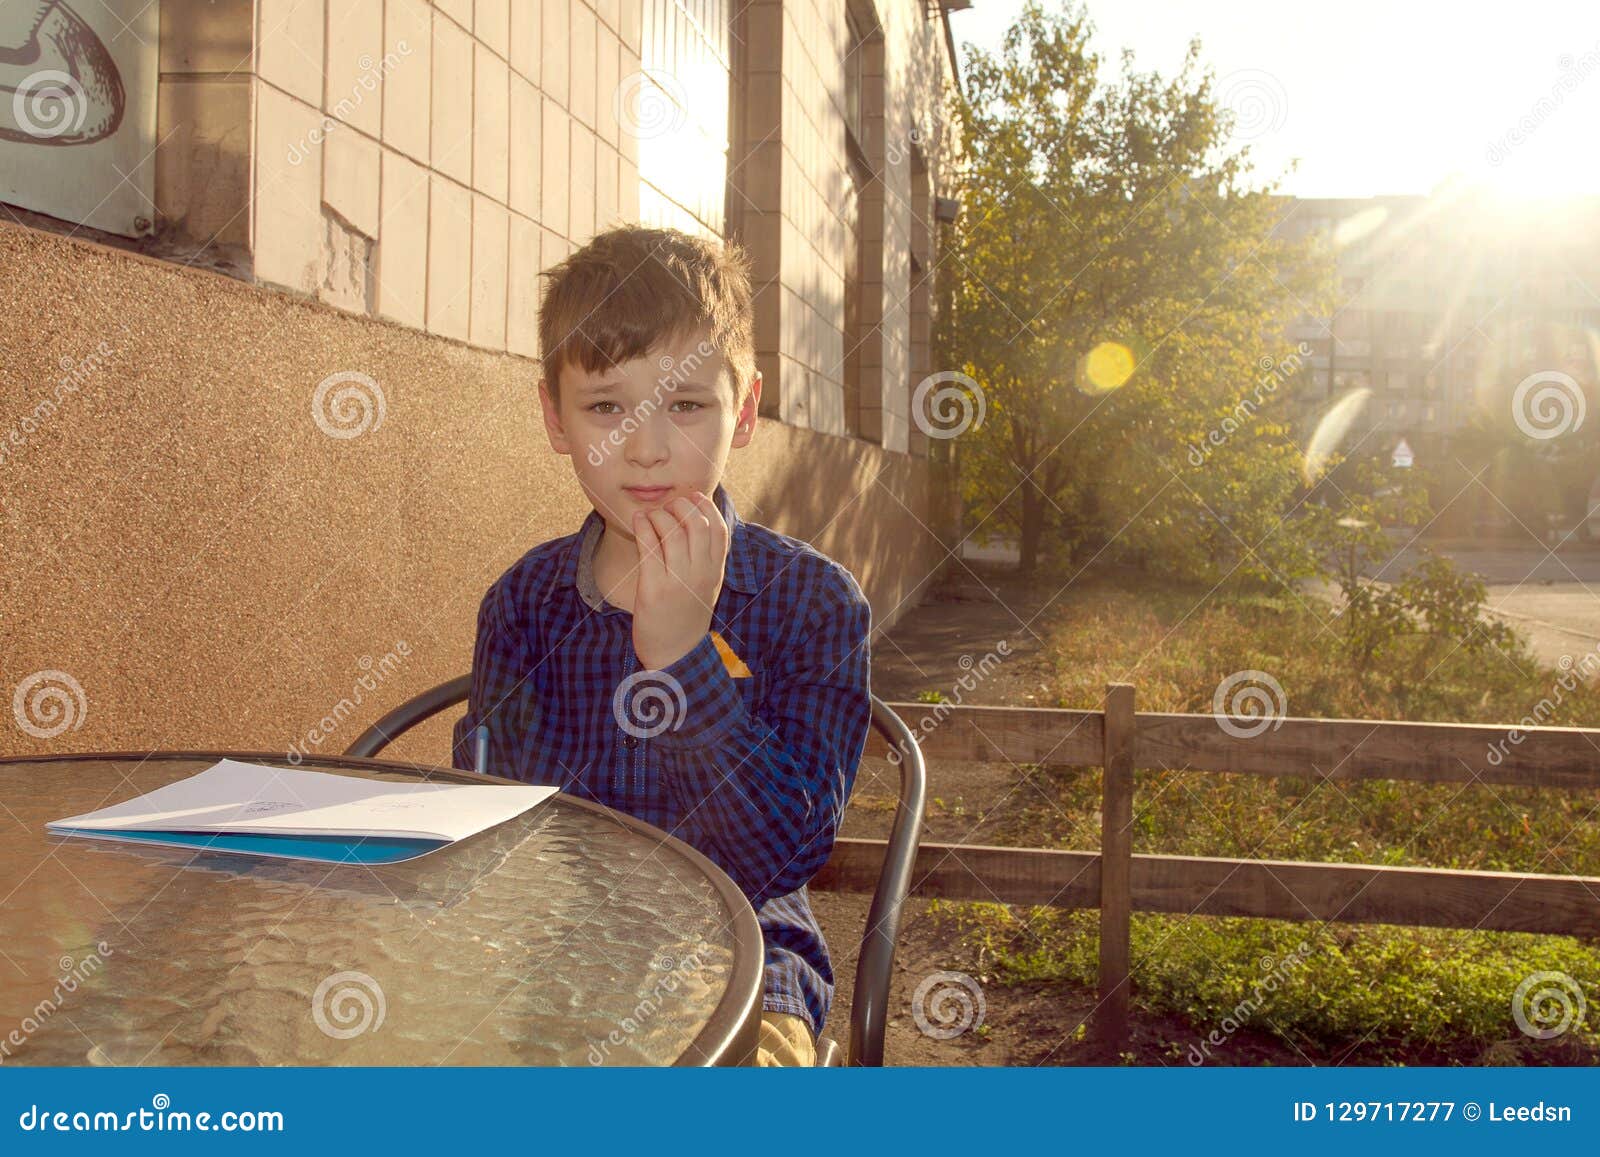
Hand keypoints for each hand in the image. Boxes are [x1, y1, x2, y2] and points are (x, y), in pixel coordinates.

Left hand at [631, 491, 727, 669]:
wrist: (676, 655)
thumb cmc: (687, 616)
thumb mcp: (706, 586)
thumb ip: (706, 558)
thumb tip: (697, 521)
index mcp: (714, 571)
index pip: (718, 528)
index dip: (706, 506)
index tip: (692, 497)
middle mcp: (700, 574)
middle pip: (695, 524)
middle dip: (680, 506)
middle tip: (667, 507)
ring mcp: (678, 581)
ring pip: (671, 532)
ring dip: (658, 515)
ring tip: (650, 515)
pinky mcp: (654, 588)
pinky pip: (648, 548)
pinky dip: (643, 527)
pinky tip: (639, 521)